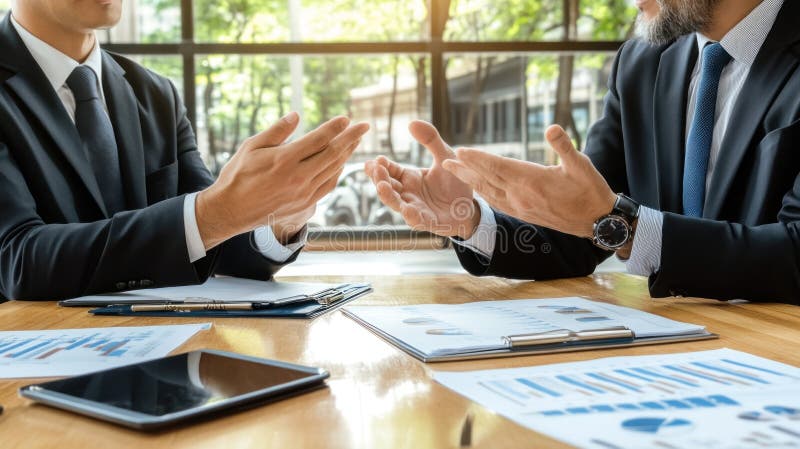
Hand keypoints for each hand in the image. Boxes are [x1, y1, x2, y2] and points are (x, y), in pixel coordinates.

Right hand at [197, 112, 368, 249]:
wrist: (231, 210)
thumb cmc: (237, 175)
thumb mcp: (251, 147)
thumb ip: (276, 131)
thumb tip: (296, 116)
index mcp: (284, 160)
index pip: (318, 140)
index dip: (335, 128)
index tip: (346, 118)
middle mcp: (298, 177)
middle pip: (333, 154)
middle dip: (351, 138)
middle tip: (364, 126)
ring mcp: (303, 193)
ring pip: (333, 170)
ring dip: (347, 154)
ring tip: (356, 141)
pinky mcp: (304, 204)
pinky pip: (328, 185)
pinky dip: (337, 172)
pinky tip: (341, 163)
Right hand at [365, 121, 479, 238]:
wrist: (470, 205)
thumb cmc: (454, 182)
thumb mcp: (444, 156)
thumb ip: (430, 140)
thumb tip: (412, 122)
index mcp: (409, 178)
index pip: (389, 170)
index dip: (380, 167)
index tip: (375, 160)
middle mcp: (408, 193)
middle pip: (387, 187)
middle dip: (379, 179)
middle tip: (375, 169)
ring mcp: (415, 208)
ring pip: (396, 204)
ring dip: (388, 196)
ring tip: (382, 186)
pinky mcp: (427, 222)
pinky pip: (416, 220)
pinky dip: (410, 216)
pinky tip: (407, 209)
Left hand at [441, 125, 616, 238]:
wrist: (596, 222)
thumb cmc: (590, 190)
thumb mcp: (582, 164)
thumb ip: (564, 146)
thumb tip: (551, 128)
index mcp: (533, 181)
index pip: (499, 167)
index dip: (478, 158)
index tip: (461, 150)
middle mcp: (522, 196)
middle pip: (487, 179)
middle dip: (465, 169)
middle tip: (446, 160)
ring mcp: (521, 207)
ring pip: (489, 192)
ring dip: (470, 180)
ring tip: (454, 171)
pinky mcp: (524, 214)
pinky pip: (497, 202)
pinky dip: (483, 193)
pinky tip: (477, 189)